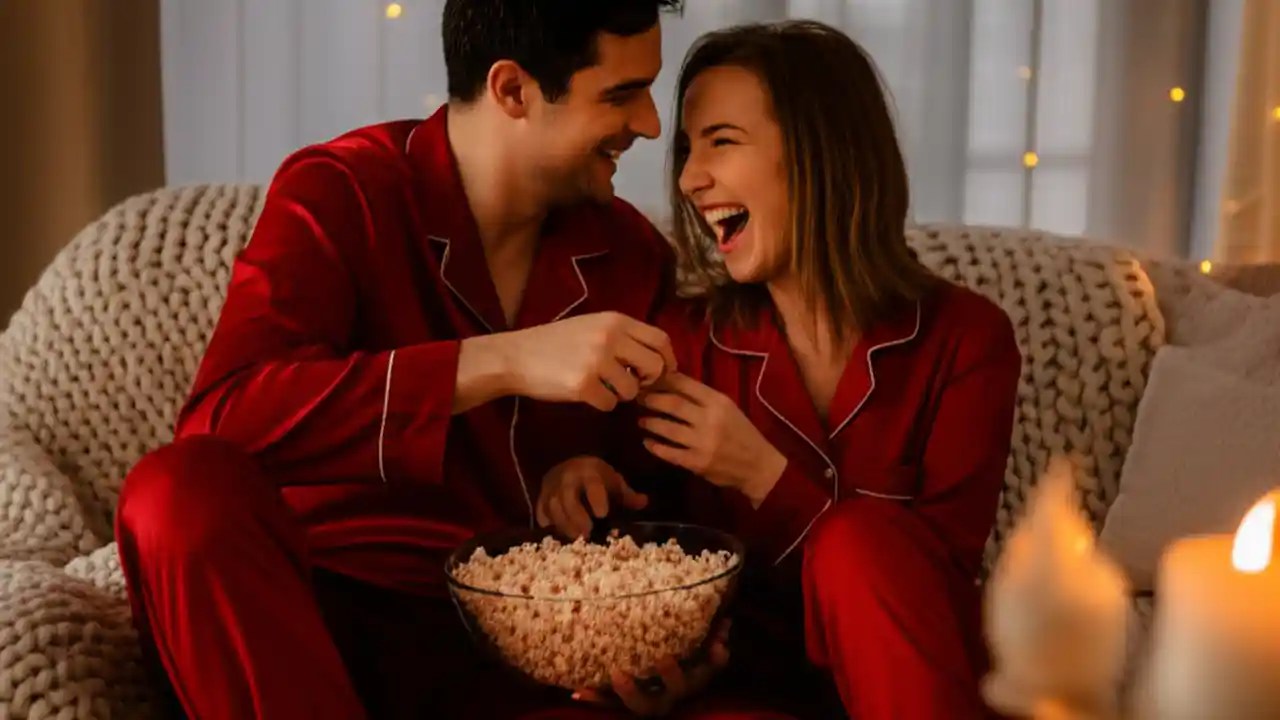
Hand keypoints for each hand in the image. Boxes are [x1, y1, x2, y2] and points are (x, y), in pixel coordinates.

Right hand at [505, 312, 676, 411]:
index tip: (664, 372)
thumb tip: (654, 358)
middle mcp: (610, 338)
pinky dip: (601, 403)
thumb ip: (621, 336)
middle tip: (634, 384)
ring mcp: (597, 362)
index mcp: (615, 320)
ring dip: (622, 394)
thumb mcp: (591, 326)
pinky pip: (610, 404)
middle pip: (654, 366)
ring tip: (603, 387)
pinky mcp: (583, 386)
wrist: (516, 356)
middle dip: (648, 381)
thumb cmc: (554, 342)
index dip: (668, 359)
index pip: (660, 339)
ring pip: (632, 390)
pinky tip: (586, 394)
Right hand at [535, 456, 648, 537]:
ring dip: (563, 524)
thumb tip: (644, 502)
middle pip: (568, 497)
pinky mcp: (541, 498)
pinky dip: (548, 524)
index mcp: (589, 472)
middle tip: (587, 534)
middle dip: (576, 516)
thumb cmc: (597, 478)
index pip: (592, 484)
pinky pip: (541, 512)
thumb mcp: (614, 482)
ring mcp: (551, 488)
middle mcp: (567, 478)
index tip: (603, 514)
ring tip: (575, 540)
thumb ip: (627, 495)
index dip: (596, 498)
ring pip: (553, 506)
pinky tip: (557, 536)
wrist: (570, 465)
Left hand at [573, 621, 730, 716]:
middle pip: (678, 690)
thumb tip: (724, 618)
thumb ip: (707, 632)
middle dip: (673, 675)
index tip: (720, 646)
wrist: (647, 687)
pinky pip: (609, 705)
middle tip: (665, 658)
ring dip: (630, 692)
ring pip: (642, 706)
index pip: (710, 669)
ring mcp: (648, 702)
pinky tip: (577, 690)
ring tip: (617, 673)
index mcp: (692, 676)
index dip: (716, 661)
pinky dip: (595, 697)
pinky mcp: (623, 706)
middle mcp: (672, 694)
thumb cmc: (672, 653)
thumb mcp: (691, 645)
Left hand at [637, 373, 786, 506]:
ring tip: (642, 420)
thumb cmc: (741, 433)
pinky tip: (647, 442)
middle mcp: (709, 419)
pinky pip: (669, 453)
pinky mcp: (696, 462)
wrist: (757, 465)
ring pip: (667, 428)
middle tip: (639, 399)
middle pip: (672, 404)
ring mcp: (702, 442)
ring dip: (650, 423)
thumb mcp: (727, 408)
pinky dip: (655, 447)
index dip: (663, 380)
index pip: (685, 384)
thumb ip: (703, 398)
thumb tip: (670, 384)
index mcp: (718, 401)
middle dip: (651, 400)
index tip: (650, 379)